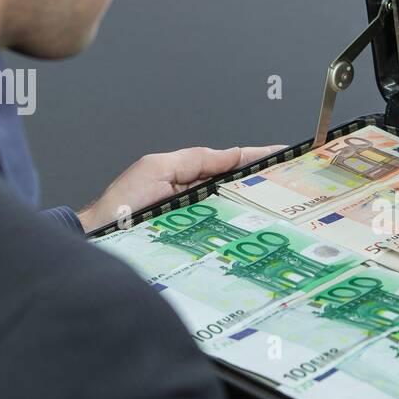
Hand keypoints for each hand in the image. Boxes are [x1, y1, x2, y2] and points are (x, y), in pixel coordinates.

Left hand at [77, 145, 283, 231]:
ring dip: (261, 212)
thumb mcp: (158, 168)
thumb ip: (197, 159)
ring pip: (238, 214)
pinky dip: (244, 234)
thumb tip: (233, 154)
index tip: (286, 156)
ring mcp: (201, 223)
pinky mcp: (200, 244)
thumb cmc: (123, 203)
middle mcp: (200, 200)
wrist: (102, 238)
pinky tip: (261, 234)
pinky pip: (227, 236)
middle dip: (268, 187)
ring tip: (288, 209)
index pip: (232, 164)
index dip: (259, 159)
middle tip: (297, 186)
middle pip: (241, 190)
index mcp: (191, 176)